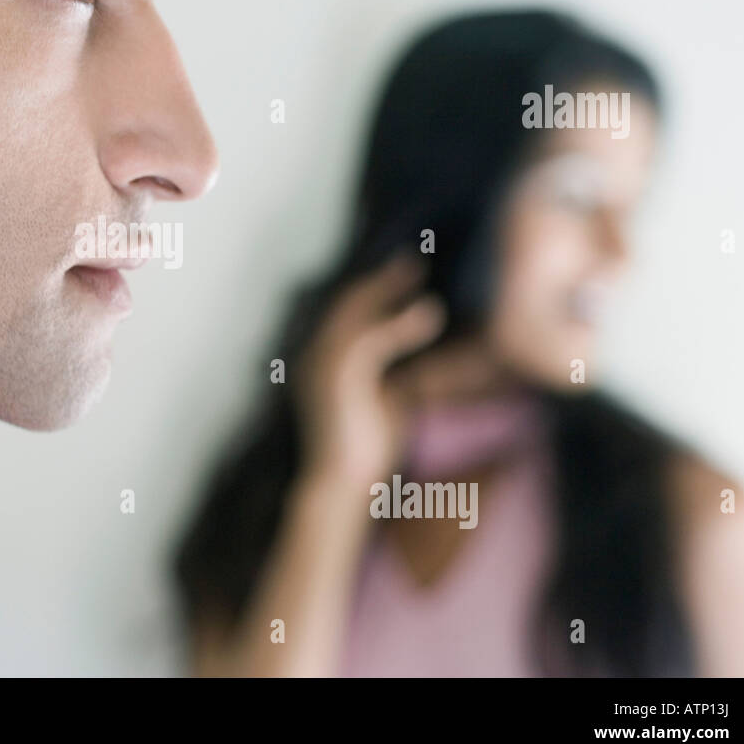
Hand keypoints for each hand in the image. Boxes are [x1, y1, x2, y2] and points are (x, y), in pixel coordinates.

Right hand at [295, 253, 445, 492]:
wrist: (339, 482)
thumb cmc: (363, 448)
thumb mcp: (387, 399)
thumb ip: (399, 373)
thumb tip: (429, 356)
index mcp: (322, 358)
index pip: (347, 312)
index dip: (375, 289)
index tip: (405, 272)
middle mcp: (315, 355)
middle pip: (347, 303)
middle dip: (381, 280)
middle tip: (413, 260)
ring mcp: (320, 364)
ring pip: (355, 313)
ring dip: (388, 290)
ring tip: (418, 274)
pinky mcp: (336, 378)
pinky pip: (371, 340)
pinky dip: (401, 325)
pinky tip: (429, 316)